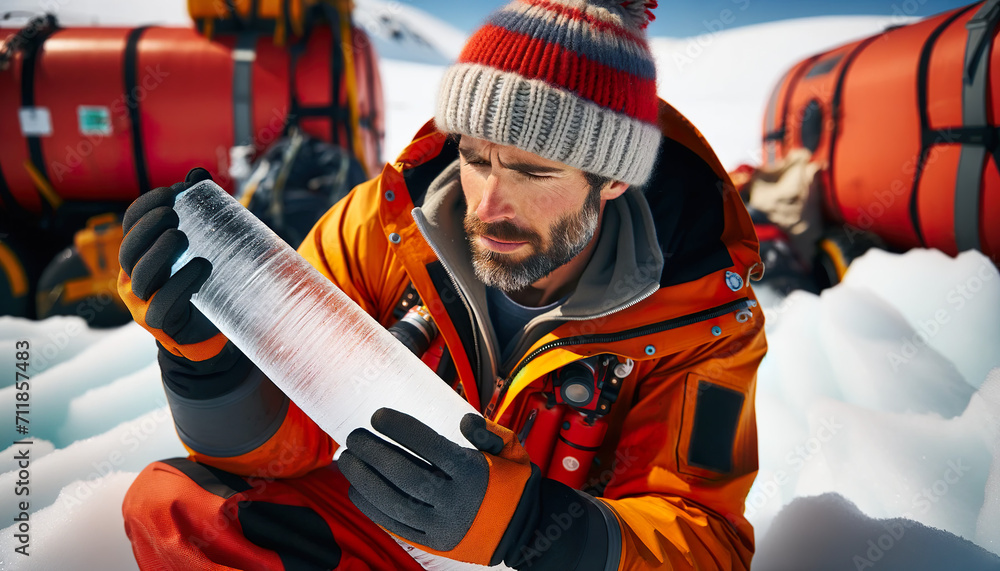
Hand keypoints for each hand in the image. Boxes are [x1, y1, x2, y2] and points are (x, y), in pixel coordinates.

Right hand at [118, 167, 227, 361]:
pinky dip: (182, 283)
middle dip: (148, 227)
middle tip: (174, 214)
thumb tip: (197, 174)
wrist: (207, 333)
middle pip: (129, 249)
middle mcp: (134, 278)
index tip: (172, 192)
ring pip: (142, 275)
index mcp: (140, 254)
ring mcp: (144, 302)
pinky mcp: (161, 323)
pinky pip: (164, 304)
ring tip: (182, 237)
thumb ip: (198, 211)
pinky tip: (202, 267)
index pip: (131, 225)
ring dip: (160, 252)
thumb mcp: (200, 245)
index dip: (145, 206)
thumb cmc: (200, 282)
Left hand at [339, 409, 541, 566]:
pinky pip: (396, 526)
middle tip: (353, 438)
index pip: (427, 444)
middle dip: (373, 453)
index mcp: (472, 471)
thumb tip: (464, 421)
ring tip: (347, 461)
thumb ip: (487, 432)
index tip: (378, 416)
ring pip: (393, 502)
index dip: (398, 428)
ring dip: (364, 480)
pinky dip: (372, 508)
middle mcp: (455, 499)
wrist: (527, 530)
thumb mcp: (512, 451)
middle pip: (403, 473)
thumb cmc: (514, 484)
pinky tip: (356, 491)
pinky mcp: (435, 544)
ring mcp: (443, 524)